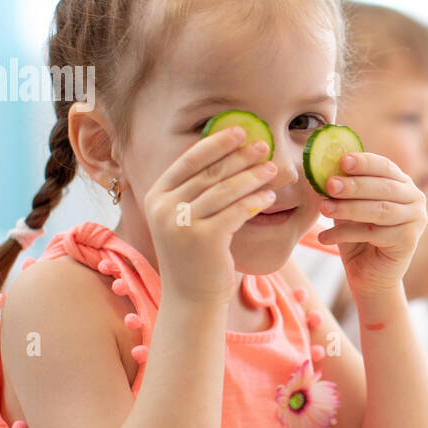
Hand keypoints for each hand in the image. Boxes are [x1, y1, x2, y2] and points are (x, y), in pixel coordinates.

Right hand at [144, 126, 276, 303]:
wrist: (191, 297)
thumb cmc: (194, 254)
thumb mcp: (185, 217)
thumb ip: (196, 189)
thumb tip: (228, 152)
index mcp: (156, 195)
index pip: (189, 159)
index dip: (216, 142)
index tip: (240, 130)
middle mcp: (163, 207)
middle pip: (209, 172)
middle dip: (240, 156)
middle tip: (264, 145)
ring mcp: (182, 223)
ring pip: (225, 190)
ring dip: (253, 176)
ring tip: (272, 169)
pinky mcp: (205, 239)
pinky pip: (237, 211)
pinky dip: (256, 200)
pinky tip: (271, 195)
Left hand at [316, 152, 427, 300]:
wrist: (370, 277)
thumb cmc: (358, 238)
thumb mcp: (349, 208)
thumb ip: (344, 190)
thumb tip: (323, 168)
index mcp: (402, 183)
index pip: (384, 166)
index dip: (364, 162)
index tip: (341, 160)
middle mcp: (415, 199)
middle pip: (383, 187)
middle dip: (354, 185)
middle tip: (329, 185)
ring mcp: (416, 220)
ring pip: (379, 210)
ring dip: (348, 208)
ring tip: (323, 209)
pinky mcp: (409, 240)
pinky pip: (374, 233)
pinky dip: (346, 234)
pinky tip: (325, 237)